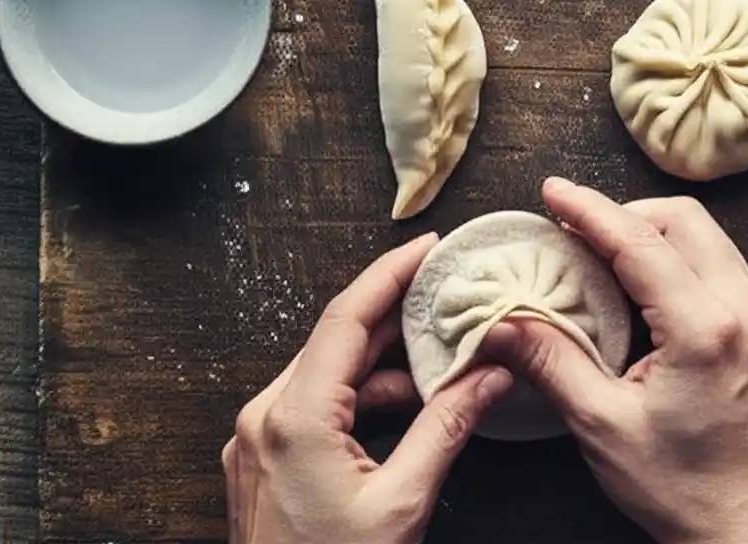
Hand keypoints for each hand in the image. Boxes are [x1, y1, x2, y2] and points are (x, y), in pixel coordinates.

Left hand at [223, 233, 513, 543]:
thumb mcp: (403, 500)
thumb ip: (448, 427)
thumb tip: (488, 374)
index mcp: (293, 417)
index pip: (346, 318)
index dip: (390, 273)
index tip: (427, 247)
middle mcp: (265, 417)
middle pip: (337, 342)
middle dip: (397, 318)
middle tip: (448, 298)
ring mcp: (258, 439)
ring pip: (330, 374)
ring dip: (385, 364)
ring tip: (443, 358)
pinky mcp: (265, 459)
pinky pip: (317, 405)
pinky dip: (363, 398)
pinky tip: (409, 404)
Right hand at [486, 179, 747, 543]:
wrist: (741, 528)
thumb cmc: (680, 487)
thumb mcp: (601, 425)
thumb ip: (550, 362)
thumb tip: (501, 321)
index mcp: (704, 329)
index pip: (641, 242)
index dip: (589, 210)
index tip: (552, 192)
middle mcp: (743, 310)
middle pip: (683, 219)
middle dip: (623, 212)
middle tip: (572, 226)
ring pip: (705, 235)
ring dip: (650, 230)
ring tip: (597, 248)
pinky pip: (716, 262)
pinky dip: (674, 255)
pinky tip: (636, 279)